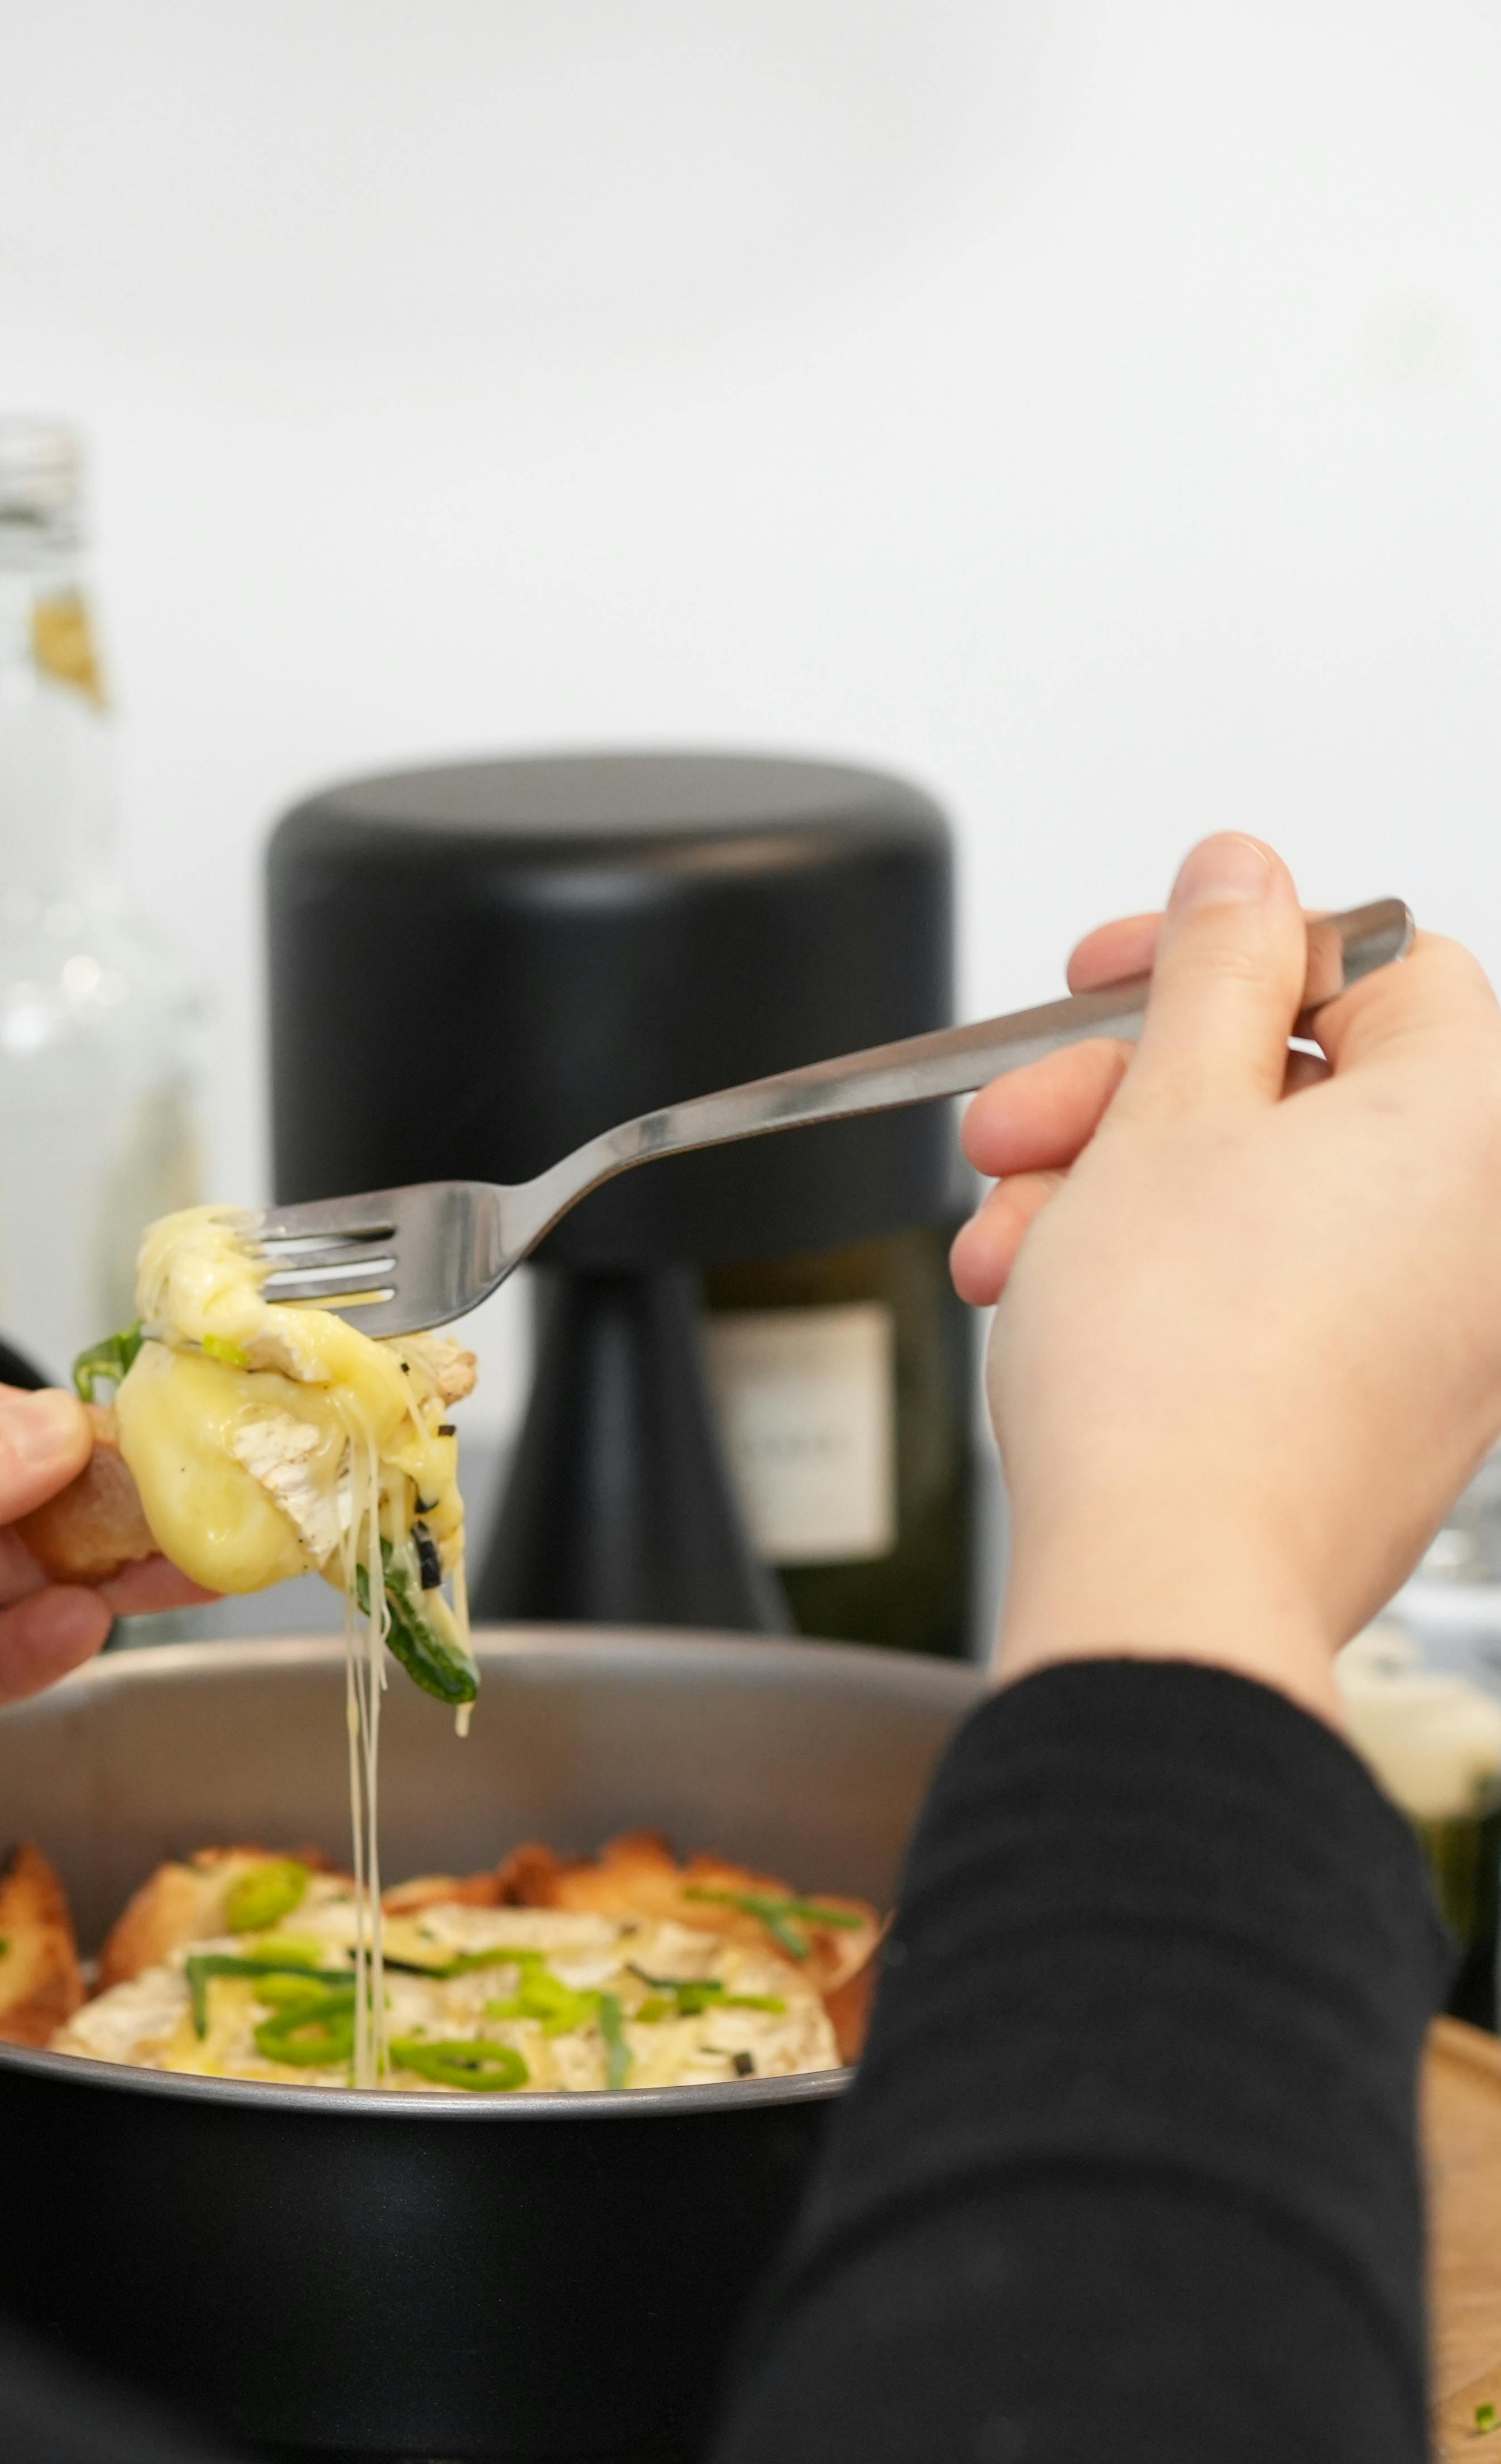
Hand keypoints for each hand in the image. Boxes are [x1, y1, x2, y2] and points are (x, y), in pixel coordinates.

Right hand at [951, 831, 1500, 1726]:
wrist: (1170, 1586)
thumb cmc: (1179, 1375)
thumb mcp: (1168, 1107)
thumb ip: (1213, 967)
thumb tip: (1243, 877)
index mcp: (1474, 1117)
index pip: (1371, 965)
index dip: (1219, 957)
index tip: (1115, 976)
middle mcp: (1488, 1226)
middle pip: (1299, 1087)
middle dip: (1127, 1094)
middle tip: (1017, 1124)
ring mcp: (1444, 1336)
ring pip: (1267, 1200)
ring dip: (1114, 1194)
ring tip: (1011, 1244)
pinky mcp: (1381, 1417)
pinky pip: (1275, 1300)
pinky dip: (1167, 1284)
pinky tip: (1058, 1305)